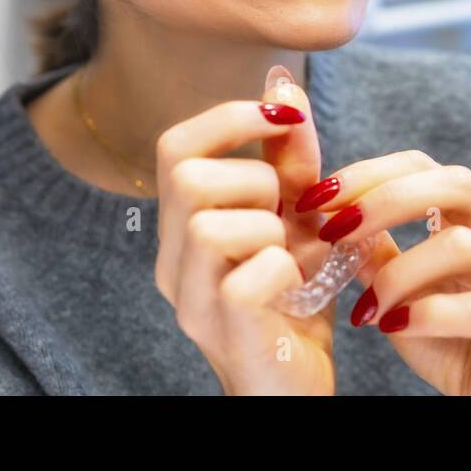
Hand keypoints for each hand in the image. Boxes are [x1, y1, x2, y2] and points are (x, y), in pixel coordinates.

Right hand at [154, 70, 332, 394]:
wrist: (299, 385)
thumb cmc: (295, 300)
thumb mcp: (298, 217)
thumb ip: (290, 158)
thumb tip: (284, 85)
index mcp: (182, 227)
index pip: (175, 145)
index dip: (230, 118)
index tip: (285, 119)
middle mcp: (171, 262)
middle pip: (186, 176)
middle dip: (256, 180)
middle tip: (288, 216)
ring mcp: (189, 300)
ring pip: (210, 224)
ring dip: (270, 228)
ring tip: (292, 257)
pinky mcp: (221, 331)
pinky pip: (246, 275)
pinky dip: (284, 270)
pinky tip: (296, 288)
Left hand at [295, 150, 470, 394]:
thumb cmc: (446, 338)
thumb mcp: (399, 288)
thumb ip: (373, 251)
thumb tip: (326, 215)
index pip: (425, 166)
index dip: (369, 174)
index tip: (316, 197)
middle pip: (457, 185)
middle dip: (385, 200)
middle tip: (334, 229)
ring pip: (462, 246)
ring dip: (398, 271)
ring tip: (363, 305)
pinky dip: (424, 315)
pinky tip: (389, 327)